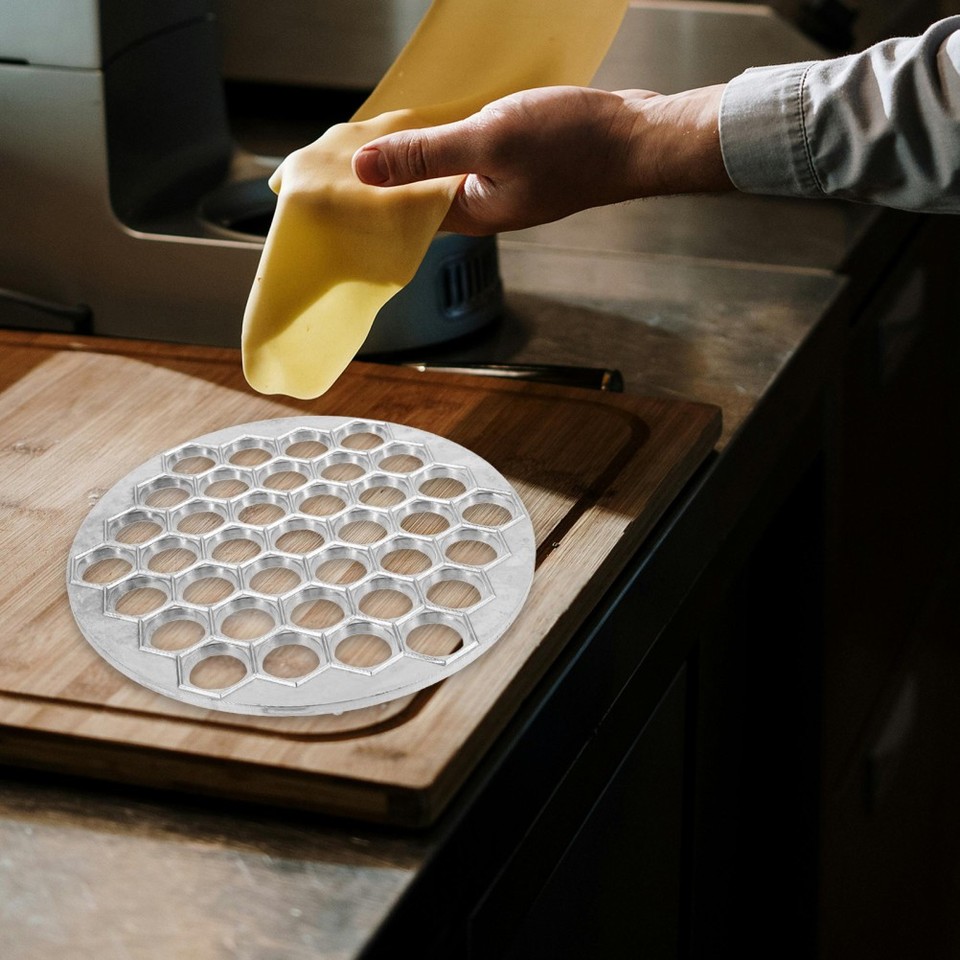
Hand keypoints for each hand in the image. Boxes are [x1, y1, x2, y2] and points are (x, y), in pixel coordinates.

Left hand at [352, 84, 731, 234]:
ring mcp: (501, 187)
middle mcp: (481, 207)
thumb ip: (425, 156)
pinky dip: (447, 138)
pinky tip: (437, 116)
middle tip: (345, 144)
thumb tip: (365, 170)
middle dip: (382, 172)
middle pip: (417, 193)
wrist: (637, 139)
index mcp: (469, 214)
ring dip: (414, 151)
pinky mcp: (517, 166)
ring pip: (442, 171)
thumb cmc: (574, 144)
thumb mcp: (490, 141)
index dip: (365, 192)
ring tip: (379, 129)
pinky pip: (468, 154)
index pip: (400, 211)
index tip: (332, 173)